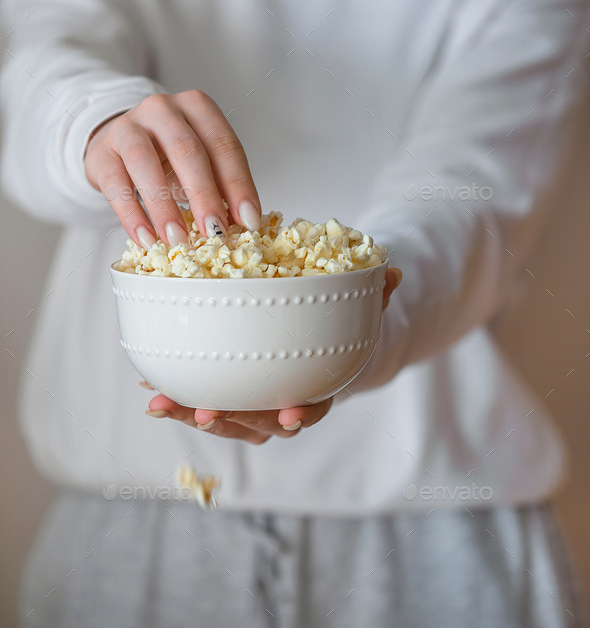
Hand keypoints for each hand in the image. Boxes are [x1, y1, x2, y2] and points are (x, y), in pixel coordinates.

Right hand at [84, 90, 261, 246]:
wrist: (117, 144)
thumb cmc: (167, 155)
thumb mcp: (199, 162)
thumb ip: (220, 184)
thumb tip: (244, 222)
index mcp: (197, 107)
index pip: (224, 145)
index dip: (238, 184)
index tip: (248, 219)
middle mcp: (162, 109)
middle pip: (187, 151)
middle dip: (204, 196)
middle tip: (215, 232)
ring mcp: (127, 126)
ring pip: (145, 163)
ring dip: (164, 207)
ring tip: (178, 240)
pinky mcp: (101, 152)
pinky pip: (114, 184)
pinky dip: (131, 215)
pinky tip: (145, 238)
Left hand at [142, 268, 401, 442]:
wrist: (320, 352)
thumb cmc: (337, 331)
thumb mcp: (359, 312)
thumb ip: (374, 295)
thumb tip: (391, 271)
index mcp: (317, 389)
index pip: (312, 407)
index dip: (300, 413)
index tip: (286, 414)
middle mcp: (283, 407)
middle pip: (257, 425)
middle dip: (230, 421)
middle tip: (205, 412)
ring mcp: (254, 409)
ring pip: (224, 420)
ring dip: (191, 414)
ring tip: (161, 403)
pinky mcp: (230, 399)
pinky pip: (204, 403)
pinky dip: (179, 398)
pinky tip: (152, 385)